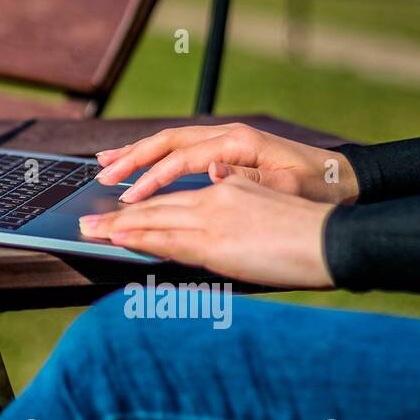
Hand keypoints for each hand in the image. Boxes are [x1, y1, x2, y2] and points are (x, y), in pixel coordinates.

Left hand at [79, 170, 335, 288]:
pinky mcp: (214, 243)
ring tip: (91, 231)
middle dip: (119, 215)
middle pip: (156, 205)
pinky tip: (120, 240)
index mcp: (226, 187)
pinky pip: (168, 240)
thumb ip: (238, 188)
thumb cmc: (307, 229)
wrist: (332, 238)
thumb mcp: (266, 200)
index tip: (116, 205)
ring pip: (154, 220)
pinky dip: (139, 239)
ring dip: (119, 227)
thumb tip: (218, 176)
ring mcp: (212, 219)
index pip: (174, 195)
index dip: (142, 200)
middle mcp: (213, 198)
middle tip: (87, 220)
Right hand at [96, 122, 356, 204]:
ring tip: (105, 162)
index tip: (128, 199)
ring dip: (137, 153)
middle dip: (132, 159)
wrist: (344, 180)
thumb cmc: (318, 190)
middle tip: (102, 176)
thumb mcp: (286, 190)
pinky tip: (139, 162)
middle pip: (167, 142)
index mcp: (238, 144)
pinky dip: (155, 155)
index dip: (151, 180)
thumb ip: (246, 181)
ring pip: (170, 142)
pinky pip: (181, 148)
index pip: (181, 160)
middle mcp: (227, 136)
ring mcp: (225, 140)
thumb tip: (209, 171)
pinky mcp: (226, 150)